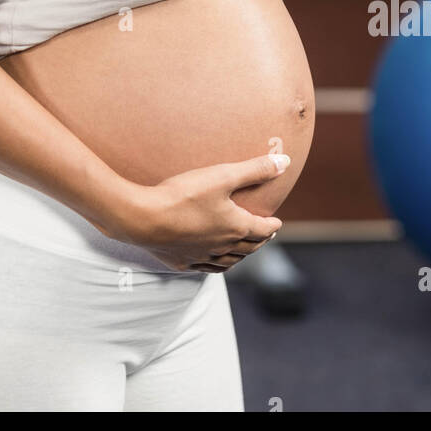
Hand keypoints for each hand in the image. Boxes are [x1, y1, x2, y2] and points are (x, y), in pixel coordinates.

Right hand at [109, 152, 288, 272]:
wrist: (144, 218)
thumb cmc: (184, 195)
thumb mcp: (223, 175)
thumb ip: (254, 169)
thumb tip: (285, 163)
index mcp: (236, 227)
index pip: (262, 230)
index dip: (272, 226)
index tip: (277, 223)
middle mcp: (223, 247)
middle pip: (248, 248)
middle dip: (260, 241)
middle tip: (265, 235)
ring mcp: (202, 256)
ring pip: (229, 261)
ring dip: (241, 255)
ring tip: (244, 250)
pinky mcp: (182, 262)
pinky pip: (206, 267)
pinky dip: (216, 264)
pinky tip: (212, 260)